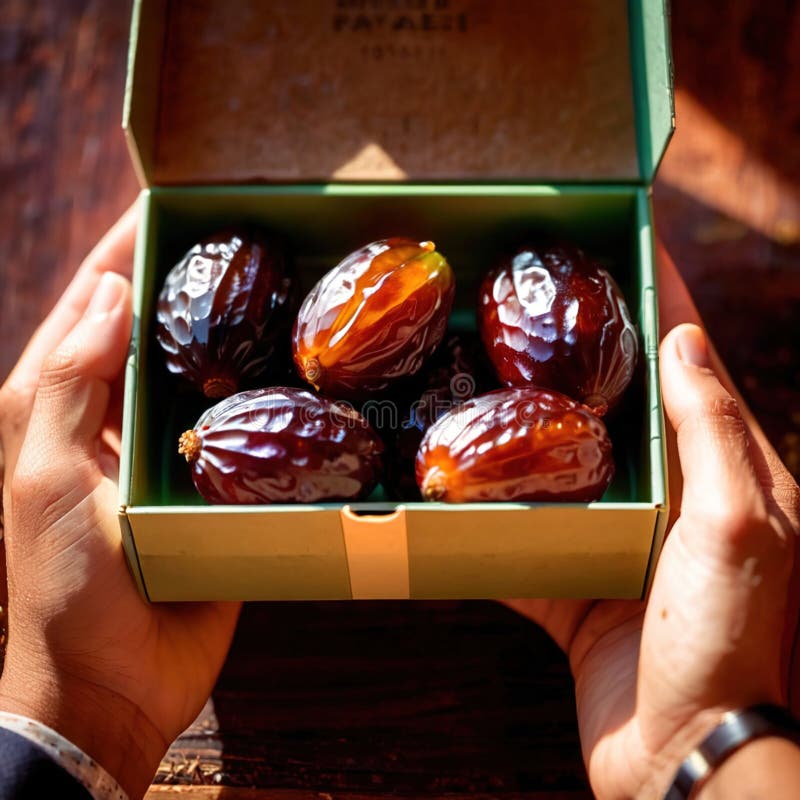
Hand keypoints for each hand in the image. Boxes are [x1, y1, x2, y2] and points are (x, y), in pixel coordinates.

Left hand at [0, 205, 240, 798]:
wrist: (115, 688)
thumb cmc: (65, 590)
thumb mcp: (44, 481)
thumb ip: (67, 388)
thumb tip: (105, 293)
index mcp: (65, 410)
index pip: (92, 311)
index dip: (121, 254)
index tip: (163, 204)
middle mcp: (119, 422)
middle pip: (153, 334)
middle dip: (186, 283)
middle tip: (239, 238)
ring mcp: (170, 454)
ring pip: (204, 378)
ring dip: (231, 336)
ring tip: (277, 288)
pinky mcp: (215, 489)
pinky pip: (243, 432)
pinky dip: (265, 399)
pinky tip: (298, 374)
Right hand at [506, 245, 799, 798]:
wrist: (686, 760)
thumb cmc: (731, 640)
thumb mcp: (738, 522)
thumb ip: (711, 430)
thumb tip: (682, 338)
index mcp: (717, 471)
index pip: (688, 363)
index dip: (661, 298)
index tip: (624, 241)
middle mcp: (662, 498)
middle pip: (610, 406)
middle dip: (573, 354)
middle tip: (524, 303)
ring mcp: (610, 541)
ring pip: (552, 467)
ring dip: (516, 431)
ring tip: (470, 380)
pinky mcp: (567, 584)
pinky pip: (516, 537)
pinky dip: (482, 517)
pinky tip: (444, 487)